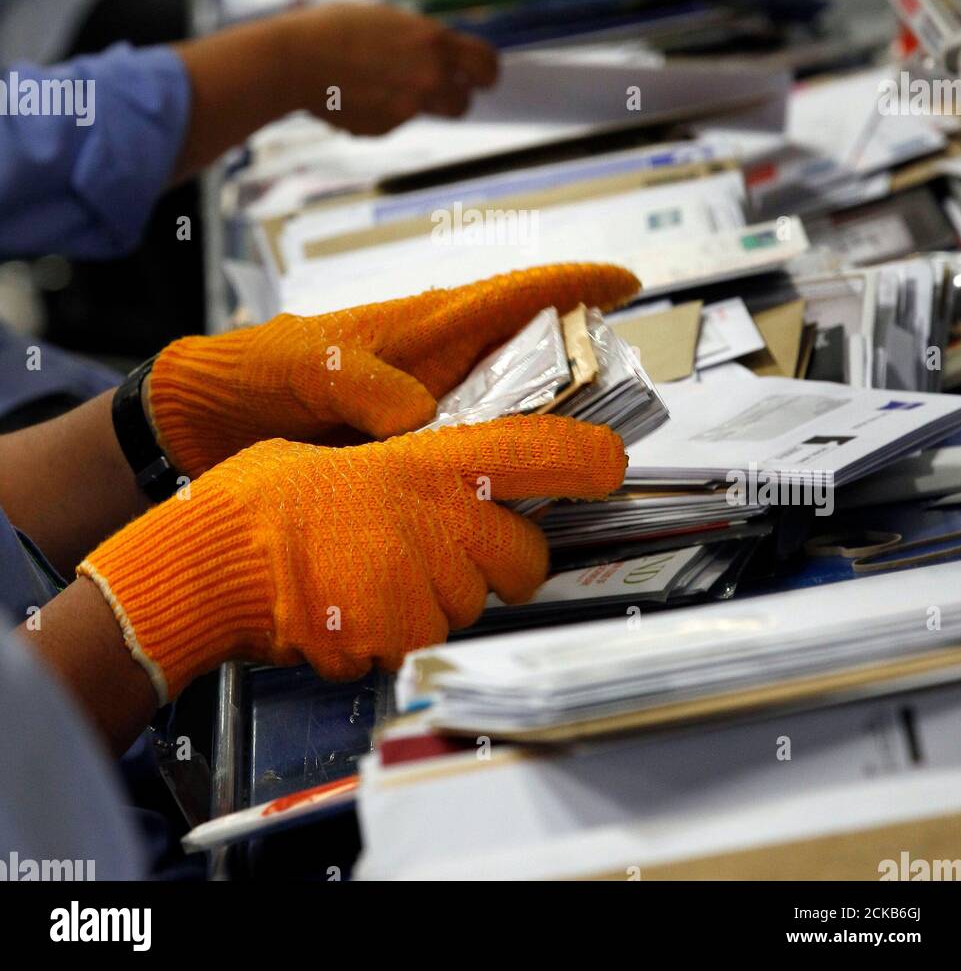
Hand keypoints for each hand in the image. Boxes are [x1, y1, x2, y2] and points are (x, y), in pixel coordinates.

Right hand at [80, 419, 626, 697]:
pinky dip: (401, 634)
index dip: (590, 460)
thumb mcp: (351, 452)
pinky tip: (355, 608)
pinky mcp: (408, 641)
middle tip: (435, 546)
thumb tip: (458, 480)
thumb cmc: (271, 496)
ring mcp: (433, 587)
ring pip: (474, 606)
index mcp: (438, 463)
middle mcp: (451, 524)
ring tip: (372, 573)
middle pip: (525, 558)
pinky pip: (428, 644)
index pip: (546, 453)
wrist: (215, 560)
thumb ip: (419, 465)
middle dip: (495, 559)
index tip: (608, 465)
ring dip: (440, 596)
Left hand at [148, 263, 640, 477]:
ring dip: (547, 430)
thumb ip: (358, 381)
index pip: (509, 294)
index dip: (570, 285)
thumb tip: (419, 413)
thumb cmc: (251, 371)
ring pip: (508, 412)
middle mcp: (436, 366)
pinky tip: (516, 503)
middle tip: (628, 404)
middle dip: (584, 371)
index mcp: (419, 327)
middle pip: (529, 358)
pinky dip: (499, 471)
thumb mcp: (301, 366)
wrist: (203, 422)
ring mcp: (427, 411)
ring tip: (588, 461)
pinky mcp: (409, 452)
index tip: (626, 283)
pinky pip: (472, 456)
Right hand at [276, 3, 498, 136]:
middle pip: (466, 100)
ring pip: (435, 114)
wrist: (295, 60)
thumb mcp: (388, 20)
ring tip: (388, 88)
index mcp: (434, 41)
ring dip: (423, 106)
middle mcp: (430, 76)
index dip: (487, 74)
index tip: (482, 79)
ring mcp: (410, 106)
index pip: (487, 64)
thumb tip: (441, 53)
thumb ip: (420, 39)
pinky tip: (356, 95)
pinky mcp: (387, 127)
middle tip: (440, 91)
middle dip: (456, 96)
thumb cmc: (334, 30)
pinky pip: (397, 123)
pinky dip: (383, 113)